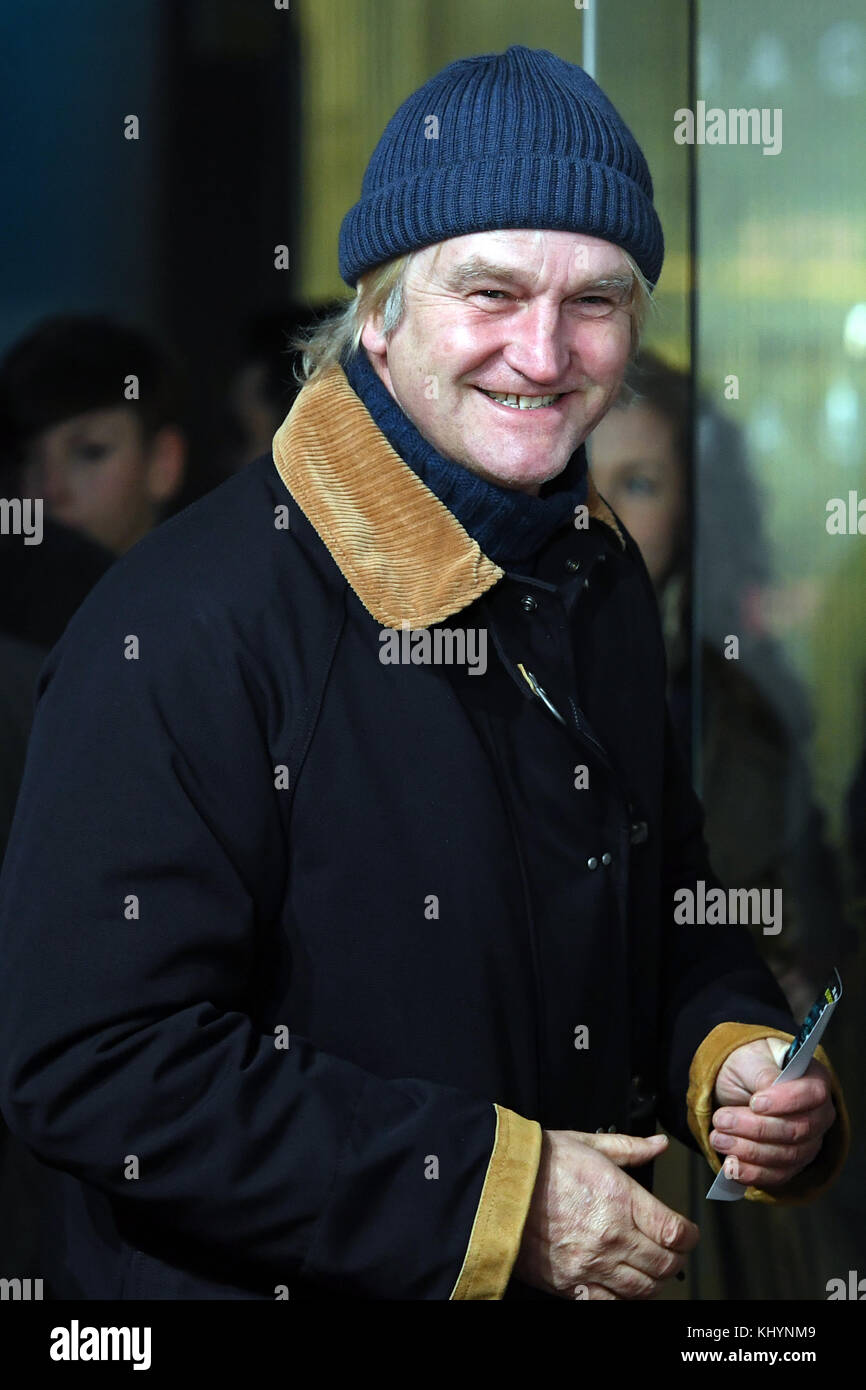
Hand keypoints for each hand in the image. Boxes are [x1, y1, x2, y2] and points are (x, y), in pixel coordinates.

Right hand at [513, 1129, 698, 1299]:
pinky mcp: (570, 1284)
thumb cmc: (540, 1163)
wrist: (496, 1186)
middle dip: (675, 1260)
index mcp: (620, 1199)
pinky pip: (610, 1303)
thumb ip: (629, 1148)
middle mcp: (611, 1237)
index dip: (689, 1235)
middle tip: (673, 1253)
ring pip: (642, 1289)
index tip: (688, 1233)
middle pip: (664, 1264)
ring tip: (652, 1271)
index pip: (675, 1231)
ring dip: (654, 1283)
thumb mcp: (588, 1144)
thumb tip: (657, 1145)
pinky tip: (623, 1287)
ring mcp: (591, 1265)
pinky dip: (623, 1299)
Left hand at [710, 1038, 834, 1189]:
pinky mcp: (791, 1164)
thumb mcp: (751, 1059)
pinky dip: (752, 1173)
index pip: (812, 1094)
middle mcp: (818, 1115)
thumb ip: (762, 1073)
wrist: (740, 1084)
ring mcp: (808, 1143)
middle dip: (756, 1128)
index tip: (755, 1103)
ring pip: (785, 1155)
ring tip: (718, 1138)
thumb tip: (768, 1090)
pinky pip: (776, 1175)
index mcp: (814, 1080)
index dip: (785, 1101)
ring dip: (748, 1150)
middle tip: (721, 1120)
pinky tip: (731, 1166)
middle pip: (796, 1130)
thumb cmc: (750, 1066)